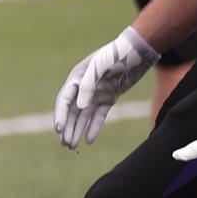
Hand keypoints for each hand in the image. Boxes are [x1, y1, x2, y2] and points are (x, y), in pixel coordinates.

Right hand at [52, 27, 160, 147]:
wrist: (138, 51)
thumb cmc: (116, 55)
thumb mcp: (100, 67)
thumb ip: (88, 86)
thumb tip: (80, 107)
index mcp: (77, 78)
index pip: (64, 100)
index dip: (60, 115)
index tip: (58, 129)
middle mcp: (84, 87)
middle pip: (72, 111)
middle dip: (68, 128)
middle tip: (65, 144)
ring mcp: (97, 93)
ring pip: (84, 116)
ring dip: (77, 130)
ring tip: (72, 146)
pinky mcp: (109, 97)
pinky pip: (99, 115)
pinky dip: (94, 127)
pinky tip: (89, 140)